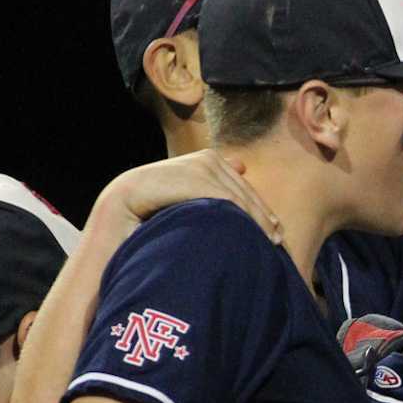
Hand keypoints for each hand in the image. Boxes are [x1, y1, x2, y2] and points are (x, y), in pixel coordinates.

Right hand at [97, 150, 282, 243]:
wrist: (123, 206)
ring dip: (257, 220)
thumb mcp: (187, 198)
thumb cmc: (153, 209)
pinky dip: (244, 217)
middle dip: (262, 216)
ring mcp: (200, 165)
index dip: (260, 210)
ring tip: (271, 243)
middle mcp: (206, 159)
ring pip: (239, 196)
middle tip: (279, 241)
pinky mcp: (195, 176)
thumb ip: (212, 189)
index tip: (276, 232)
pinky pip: (228, 199)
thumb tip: (241, 166)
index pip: (241, 187)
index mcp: (207, 161)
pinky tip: (253, 235)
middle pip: (244, 191)